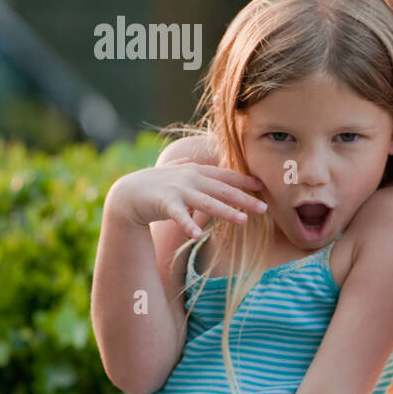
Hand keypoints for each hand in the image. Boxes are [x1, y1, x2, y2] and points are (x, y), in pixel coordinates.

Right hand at [107, 161, 266, 238]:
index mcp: (196, 171)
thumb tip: (194, 158)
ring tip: (243, 221)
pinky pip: (179, 216)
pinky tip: (196, 235)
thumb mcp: (174, 173)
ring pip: (207, 202)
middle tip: (265, 209)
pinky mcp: (165, 203)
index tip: (263, 187)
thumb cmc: (154, 184)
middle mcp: (191, 179)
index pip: (225, 176)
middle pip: (223, 190)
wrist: (127, 192)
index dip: (244, 181)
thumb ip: (186, 165)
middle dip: (245, 199)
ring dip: (226, 211)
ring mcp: (178, 190)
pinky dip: (188, 224)